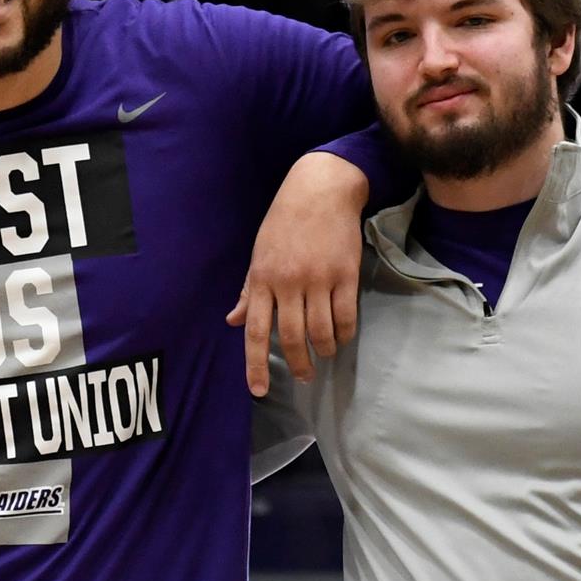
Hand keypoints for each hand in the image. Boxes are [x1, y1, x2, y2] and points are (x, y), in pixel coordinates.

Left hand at [227, 151, 368, 395]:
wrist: (320, 190)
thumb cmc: (284, 222)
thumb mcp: (259, 254)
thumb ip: (249, 291)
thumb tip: (234, 321)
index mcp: (262, 279)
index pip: (256, 332)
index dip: (255, 365)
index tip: (258, 391)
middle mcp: (288, 283)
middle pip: (291, 338)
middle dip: (298, 364)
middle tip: (303, 377)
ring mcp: (318, 279)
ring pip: (321, 331)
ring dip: (323, 351)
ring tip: (324, 355)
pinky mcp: (345, 274)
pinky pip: (346, 316)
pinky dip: (344, 333)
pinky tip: (341, 337)